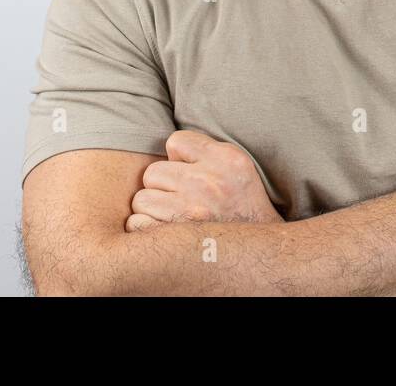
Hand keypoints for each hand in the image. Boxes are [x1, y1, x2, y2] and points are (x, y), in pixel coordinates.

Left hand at [126, 129, 282, 229]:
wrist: (258, 254)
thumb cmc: (244, 208)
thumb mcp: (239, 167)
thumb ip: (206, 152)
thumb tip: (168, 151)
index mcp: (225, 160)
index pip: (176, 142)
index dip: (177, 158)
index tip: (188, 173)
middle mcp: (208, 182)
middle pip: (153, 172)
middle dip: (161, 186)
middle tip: (180, 200)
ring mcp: (190, 211)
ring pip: (141, 199)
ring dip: (152, 209)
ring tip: (173, 217)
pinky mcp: (175, 238)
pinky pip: (137, 224)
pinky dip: (146, 230)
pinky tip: (165, 233)